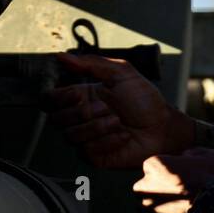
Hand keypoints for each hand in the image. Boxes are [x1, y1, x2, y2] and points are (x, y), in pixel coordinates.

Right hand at [43, 52, 194, 168]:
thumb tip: (61, 56)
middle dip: (83, 113)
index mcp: (82, 95)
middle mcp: (80, 117)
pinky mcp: (95, 157)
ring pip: (71, 135)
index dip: (59, 97)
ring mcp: (86, 138)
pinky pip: (87, 151)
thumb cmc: (145, 99)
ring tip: (118, 121)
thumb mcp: (121, 73)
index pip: (51, 99)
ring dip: (98, 127)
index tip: (78, 94)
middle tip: (107, 108)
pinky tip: (123, 136)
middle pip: (56, 119)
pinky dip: (107, 141)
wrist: (162, 127)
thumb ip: (90, 63)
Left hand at [132, 148, 213, 212]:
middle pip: (145, 190)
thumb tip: (187, 156)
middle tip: (178, 198)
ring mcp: (147, 212)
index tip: (179, 179)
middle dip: (158, 193)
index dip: (166, 173)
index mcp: (154, 165)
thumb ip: (193, 154)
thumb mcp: (208, 156)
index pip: (152, 167)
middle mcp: (144, 188)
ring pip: (148, 212)